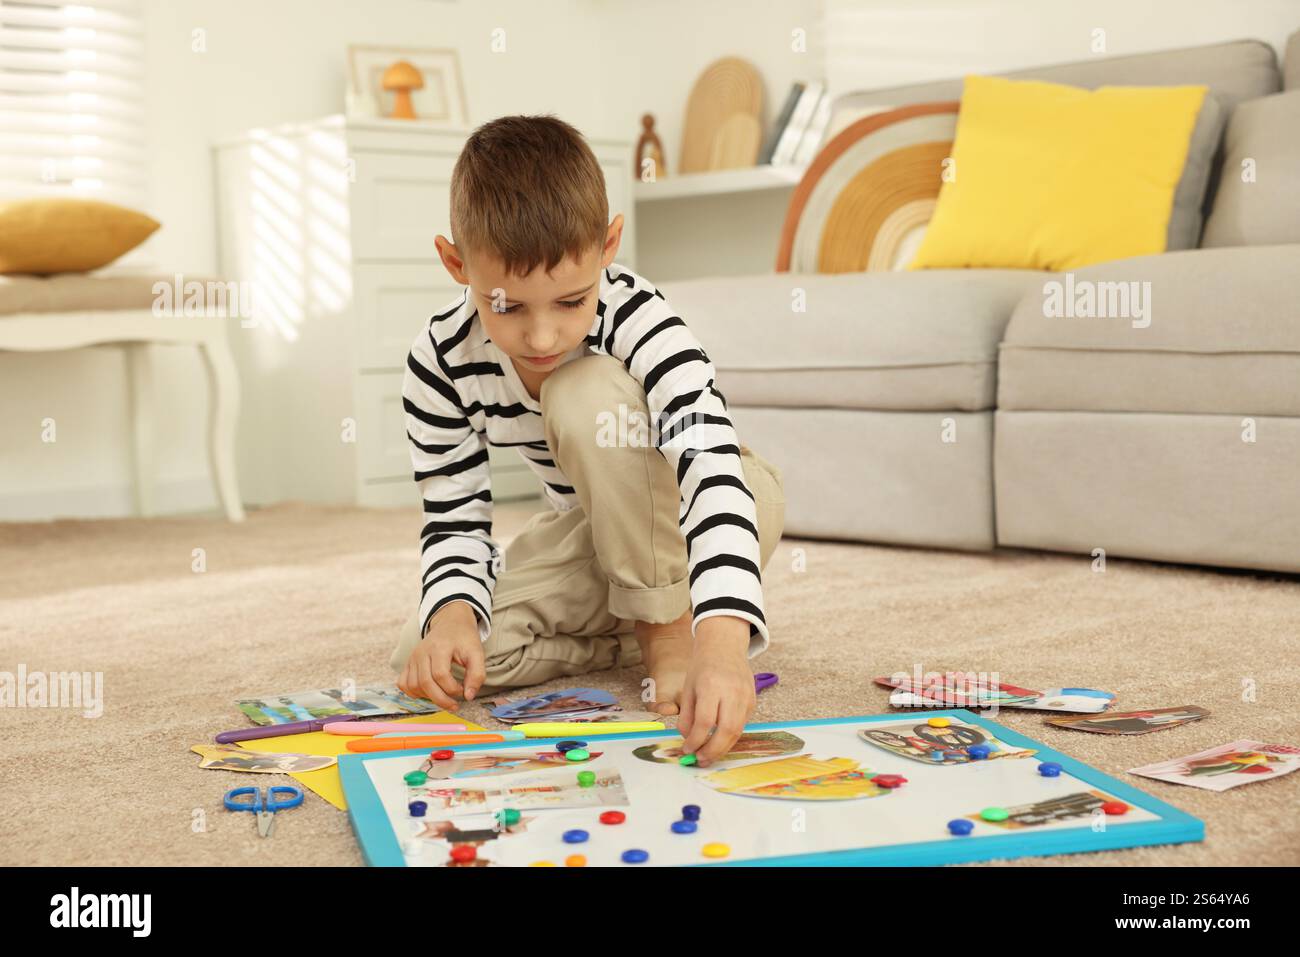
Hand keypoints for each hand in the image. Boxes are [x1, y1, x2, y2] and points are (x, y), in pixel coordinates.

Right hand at [397, 602, 485, 711]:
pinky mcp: (408, 662)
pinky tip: (429, 692)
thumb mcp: (477, 652)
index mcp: (439, 647)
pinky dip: (414, 693)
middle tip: (455, 705)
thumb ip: (477, 674)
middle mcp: (422, 652)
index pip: (440, 675)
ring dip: (428, 697)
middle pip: (425, 683)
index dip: (452, 689)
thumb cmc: (464, 638)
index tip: (463, 690)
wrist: (450, 622)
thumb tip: (469, 697)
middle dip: (441, 699)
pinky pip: (403, 683)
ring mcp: (413, 657)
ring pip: (412, 686)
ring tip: (443, 696)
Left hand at [678, 616, 754, 765]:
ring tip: (708, 756)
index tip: (686, 750)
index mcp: (712, 686)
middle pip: (726, 731)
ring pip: (737, 731)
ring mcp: (746, 697)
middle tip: (700, 761)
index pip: (705, 722)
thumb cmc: (703, 667)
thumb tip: (688, 740)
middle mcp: (732, 692)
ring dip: (722, 748)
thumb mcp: (688, 688)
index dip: (695, 741)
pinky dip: (730, 736)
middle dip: (712, 751)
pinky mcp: (753, 701)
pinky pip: (741, 725)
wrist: (724, 647)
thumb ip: (687, 716)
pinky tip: (718, 740)